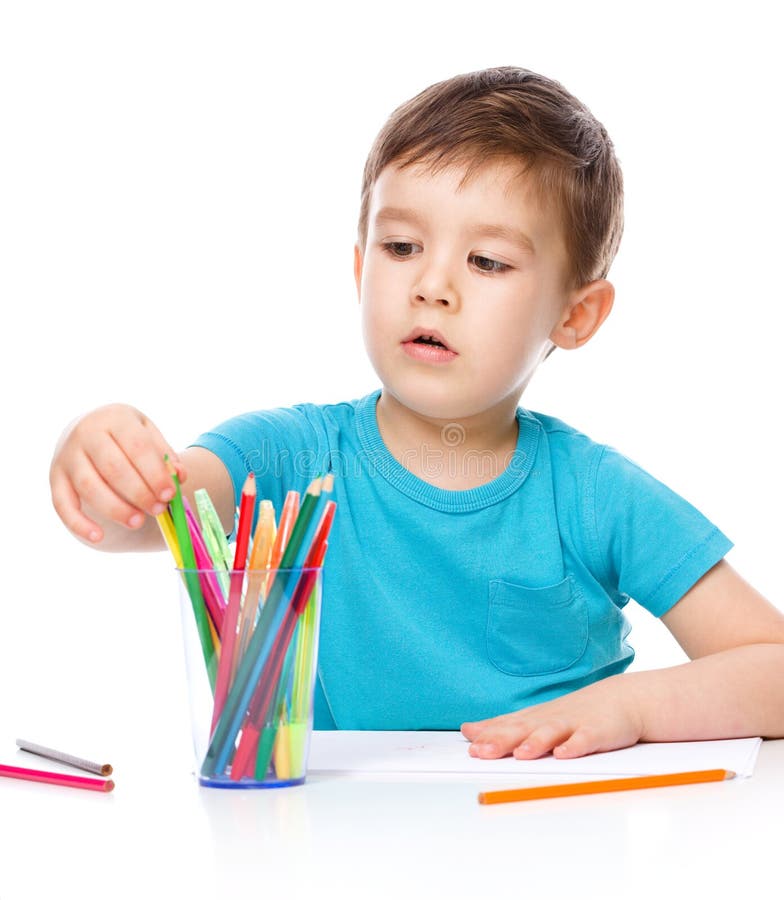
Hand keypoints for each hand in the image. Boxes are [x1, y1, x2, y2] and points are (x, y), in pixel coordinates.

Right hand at [50, 403, 184, 543]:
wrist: (90, 429)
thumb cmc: (127, 437)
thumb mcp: (149, 435)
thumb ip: (166, 456)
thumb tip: (179, 477)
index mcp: (116, 419)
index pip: (137, 447)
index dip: (155, 473)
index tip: (170, 494)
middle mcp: (86, 433)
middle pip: (113, 468)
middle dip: (139, 493)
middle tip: (158, 509)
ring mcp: (67, 456)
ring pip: (89, 487)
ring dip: (115, 509)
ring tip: (138, 522)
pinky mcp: (55, 477)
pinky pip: (62, 504)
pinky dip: (78, 523)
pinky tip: (98, 537)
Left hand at [461, 675, 644, 759]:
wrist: (623, 699)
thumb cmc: (574, 713)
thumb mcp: (537, 717)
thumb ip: (504, 726)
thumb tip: (469, 731)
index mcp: (535, 718)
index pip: (507, 726)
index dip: (487, 736)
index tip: (468, 746)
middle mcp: (550, 718)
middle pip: (523, 729)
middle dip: (501, 741)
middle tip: (481, 752)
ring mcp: (574, 723)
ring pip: (552, 733)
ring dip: (536, 743)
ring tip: (521, 753)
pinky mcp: (598, 731)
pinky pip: (585, 739)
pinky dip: (575, 746)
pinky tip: (564, 754)